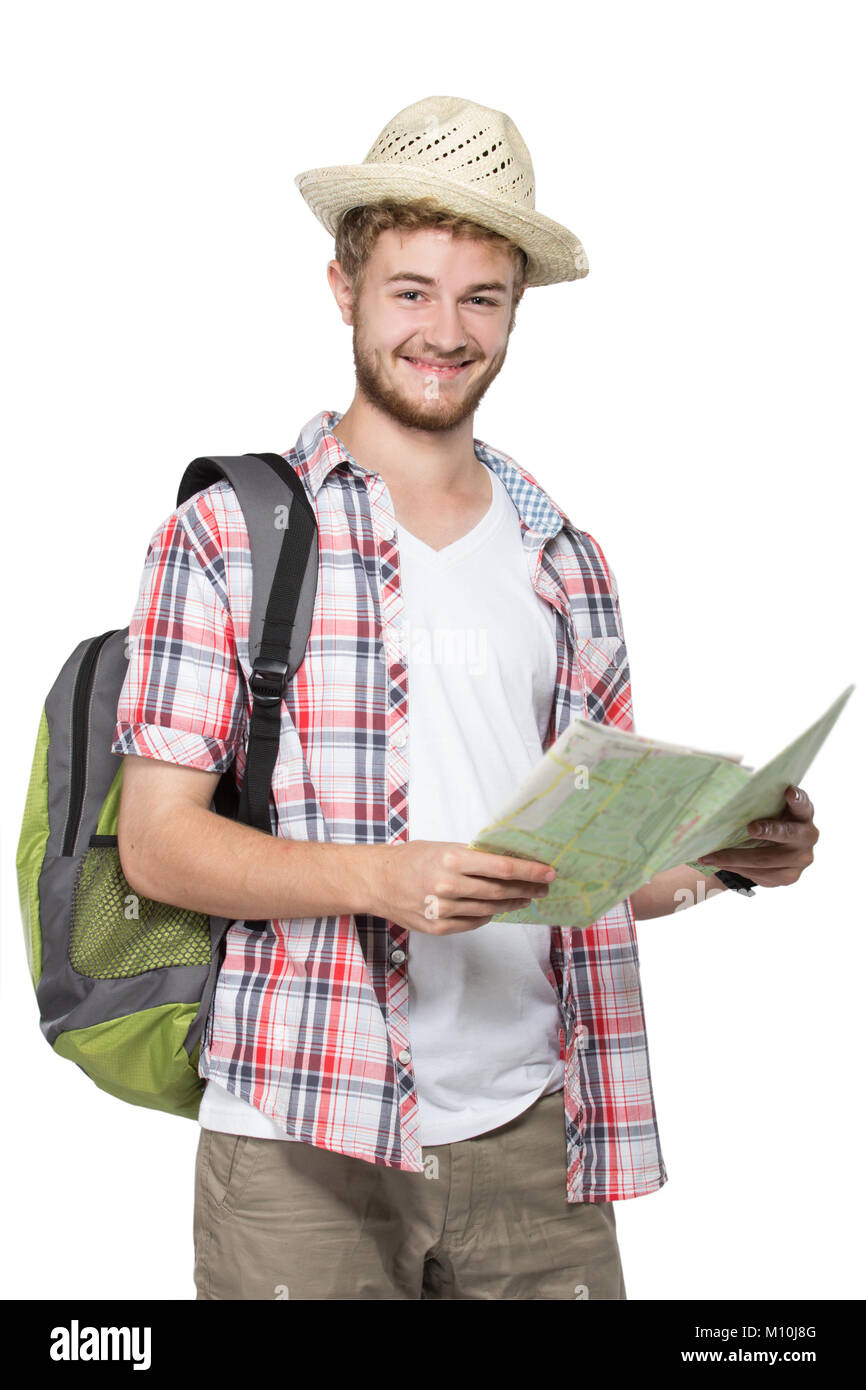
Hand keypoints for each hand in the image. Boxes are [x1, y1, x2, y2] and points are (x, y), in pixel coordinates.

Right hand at [369, 841, 555, 935]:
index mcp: (452, 860)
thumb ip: (473, 856)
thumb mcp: (443, 847)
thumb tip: (508, 861)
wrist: (377, 881)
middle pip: (500, 890)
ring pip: (489, 909)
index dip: (529, 871)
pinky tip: (496, 908)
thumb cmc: (411, 859)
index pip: (502, 867)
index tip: (548, 872)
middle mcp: (449, 885)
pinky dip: (488, 915)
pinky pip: (473, 922)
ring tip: (525, 898)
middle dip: (526, 888)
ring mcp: (443, 909)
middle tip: (543, 887)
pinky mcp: (439, 927)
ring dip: (511, 903)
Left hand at [698, 784, 818, 886]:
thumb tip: (731, 767)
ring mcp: (801, 858)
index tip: (788, 791)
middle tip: (750, 828)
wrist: (772, 849)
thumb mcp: (764, 804)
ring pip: (767, 859)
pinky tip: (720, 863)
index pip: (803, 803)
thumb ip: (755, 790)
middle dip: (768, 830)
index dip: (797, 798)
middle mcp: (807, 835)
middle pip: (788, 833)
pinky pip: (762, 874)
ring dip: (736, 857)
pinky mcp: (790, 876)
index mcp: (803, 812)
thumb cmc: (765, 817)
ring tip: (710, 855)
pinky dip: (738, 869)